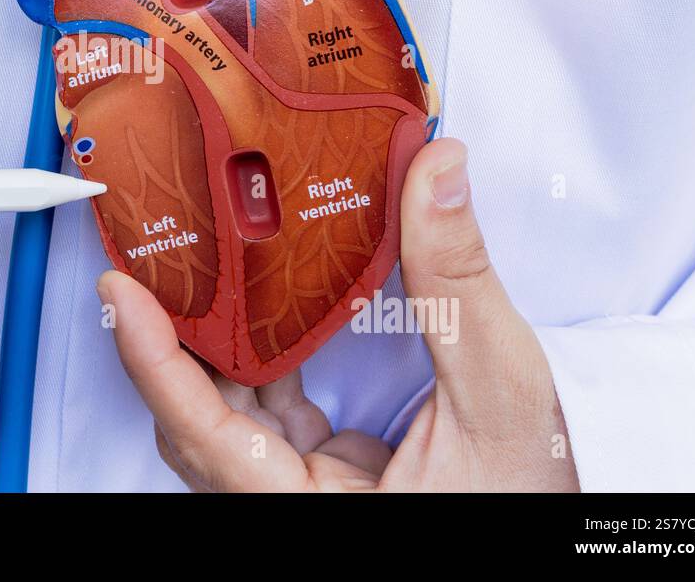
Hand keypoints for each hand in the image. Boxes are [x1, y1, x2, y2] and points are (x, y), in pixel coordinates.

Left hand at [98, 138, 578, 490]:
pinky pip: (266, 417)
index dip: (152, 362)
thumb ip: (457, 282)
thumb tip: (436, 175)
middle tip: (150, 264)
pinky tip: (267, 308)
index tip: (121, 295)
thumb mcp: (501, 387)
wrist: (572, 519)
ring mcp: (301, 493)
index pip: (205, 437)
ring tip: (199, 272)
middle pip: (200, 425)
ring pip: (227, 420)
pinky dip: (261, 360)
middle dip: (171, 343)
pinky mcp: (320, 478)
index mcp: (313, 511)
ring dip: (215, 347)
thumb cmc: (535, 494)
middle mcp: (290, 506)